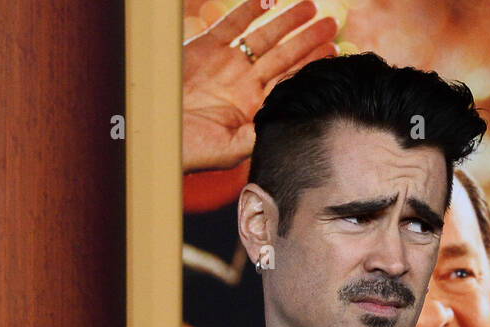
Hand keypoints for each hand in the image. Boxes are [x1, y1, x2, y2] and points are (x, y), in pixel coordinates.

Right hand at [183, 0, 339, 172]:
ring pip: (262, 37)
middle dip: (307, 39)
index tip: (335, 52)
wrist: (155, 132)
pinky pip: (231, 24)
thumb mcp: (231, 149)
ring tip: (310, 6)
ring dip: (285, 21)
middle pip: (282, 56)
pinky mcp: (205, 48)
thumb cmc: (191, 149)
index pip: (289, 81)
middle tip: (330, 23)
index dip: (311, 65)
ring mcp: (226, 64)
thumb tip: (288, 122)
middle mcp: (244, 84)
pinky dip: (248, 9)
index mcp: (254, 108)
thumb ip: (259, 134)